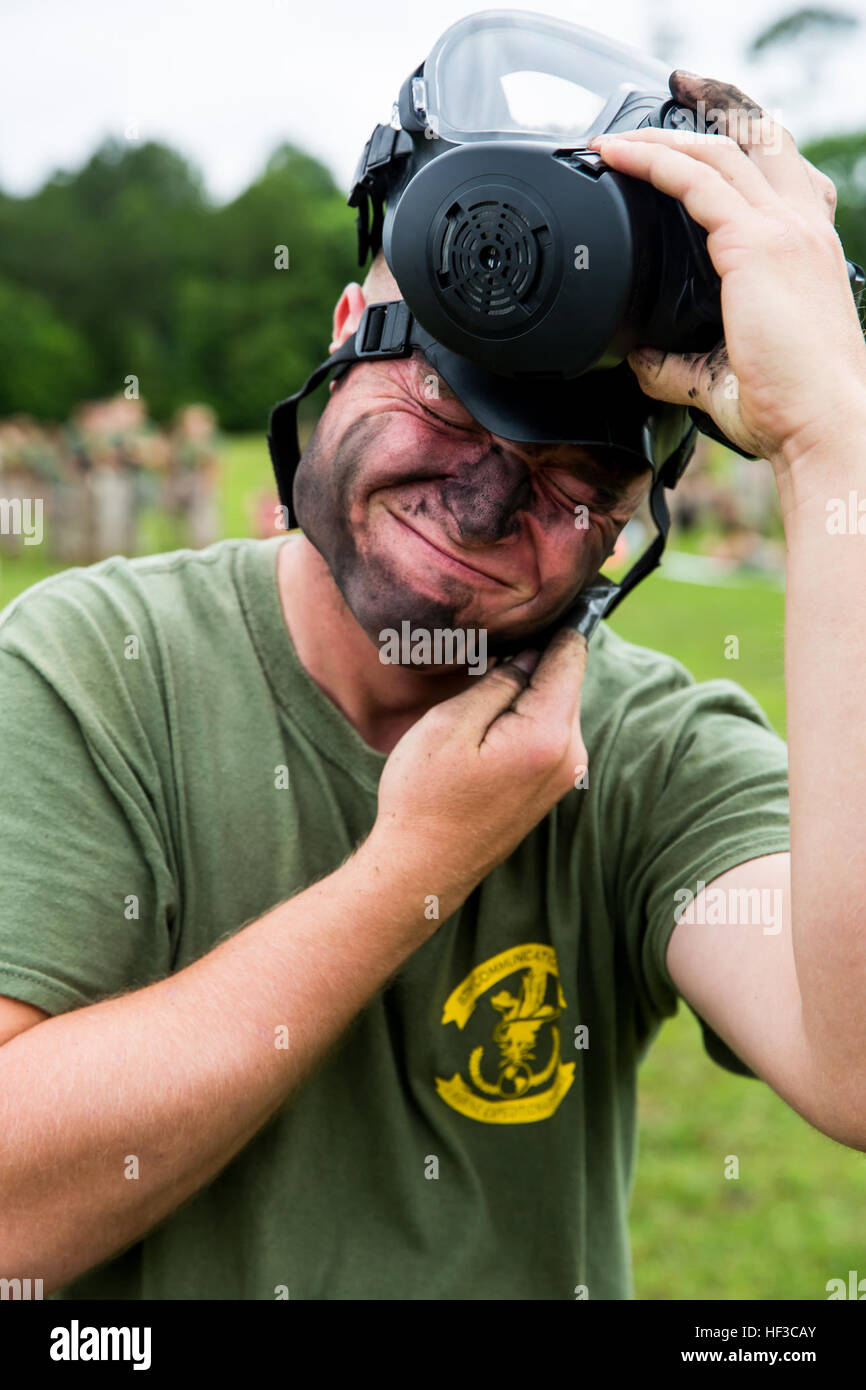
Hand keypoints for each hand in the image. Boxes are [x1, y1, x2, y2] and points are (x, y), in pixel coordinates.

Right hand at [364, 627, 588, 919]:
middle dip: (534, 657)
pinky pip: (549, 730)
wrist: (423, 868)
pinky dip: (525, 714)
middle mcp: (571, 755)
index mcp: (547, 734)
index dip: (553, 623)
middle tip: (488, 647)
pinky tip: (487, 722)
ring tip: (480, 685)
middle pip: (566, 678)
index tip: (534, 599)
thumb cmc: (425, 796)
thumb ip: (499, 682)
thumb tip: (530, 652)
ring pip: (557, 703)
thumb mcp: (450, 724)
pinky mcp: (551, 785)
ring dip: (526, 688)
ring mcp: (565, 774)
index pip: (570, 655)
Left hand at [589, 72, 865, 463]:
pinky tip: (618, 159)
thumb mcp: (724, 378)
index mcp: (804, 251)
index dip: (745, 141)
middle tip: (674, 90)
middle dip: (714, 106)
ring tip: (622, 133)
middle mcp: (800, 229)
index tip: (706, 128)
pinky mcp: (755, 244)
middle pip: (758, 140)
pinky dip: (653, 161)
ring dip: (666, 134)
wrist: (822, 424)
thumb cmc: (789, 408)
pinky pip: (694, 181)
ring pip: (720, 151)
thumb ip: (679, 366)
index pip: (779, 174)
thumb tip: (640, 361)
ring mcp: (782, 230)